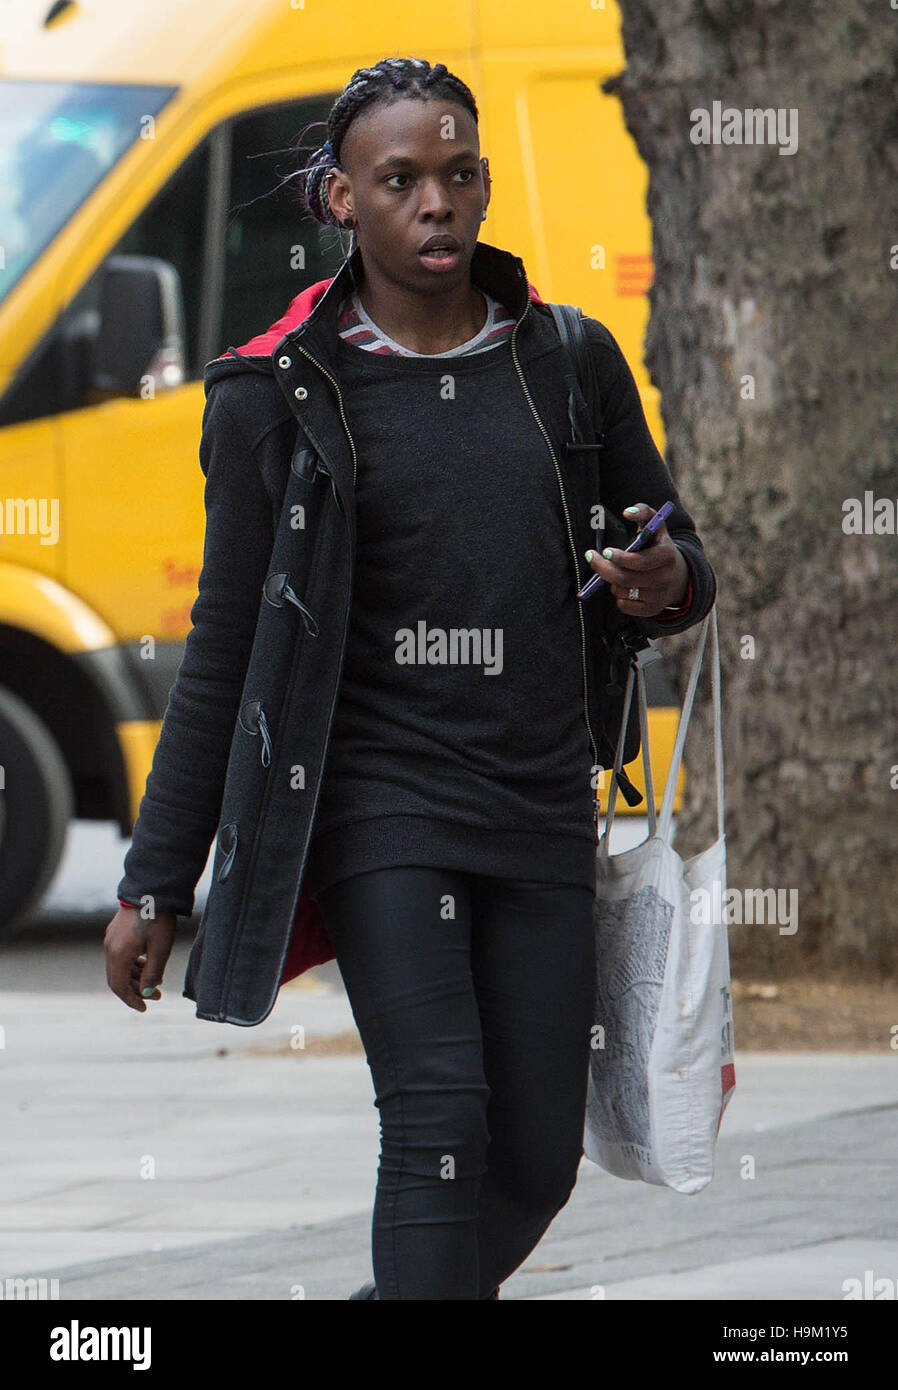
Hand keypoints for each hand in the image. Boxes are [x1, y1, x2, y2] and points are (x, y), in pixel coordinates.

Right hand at [104, 904, 176, 1011]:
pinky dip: (133, 964)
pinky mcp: (116, 931)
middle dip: (135, 990)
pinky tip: (148, 965)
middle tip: (156, 996)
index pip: (118, 986)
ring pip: (119, 966)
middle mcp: (110, 947)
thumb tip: (146, 992)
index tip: (144, 1008)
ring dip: (135, 977)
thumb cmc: (159, 918)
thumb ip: (152, 973)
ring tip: (157, 982)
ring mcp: (111, 937)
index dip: (130, 1000)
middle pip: (117, 977)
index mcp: (118, 953)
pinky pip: (121, 955)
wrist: (153, 889)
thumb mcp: (160, 948)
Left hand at [585, 502, 688, 616]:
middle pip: (625, 579)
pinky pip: (623, 605)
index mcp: (667, 556)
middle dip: (603, 568)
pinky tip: (623, 586)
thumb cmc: (659, 546)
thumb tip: (627, 512)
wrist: (679, 577)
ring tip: (616, 571)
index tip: (605, 551)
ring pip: (621, 591)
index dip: (619, 558)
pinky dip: (618, 596)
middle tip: (592, 557)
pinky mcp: (651, 610)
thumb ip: (643, 512)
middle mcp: (664, 578)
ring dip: (611, 581)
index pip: (640, 561)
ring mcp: (658, 597)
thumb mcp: (657, 526)